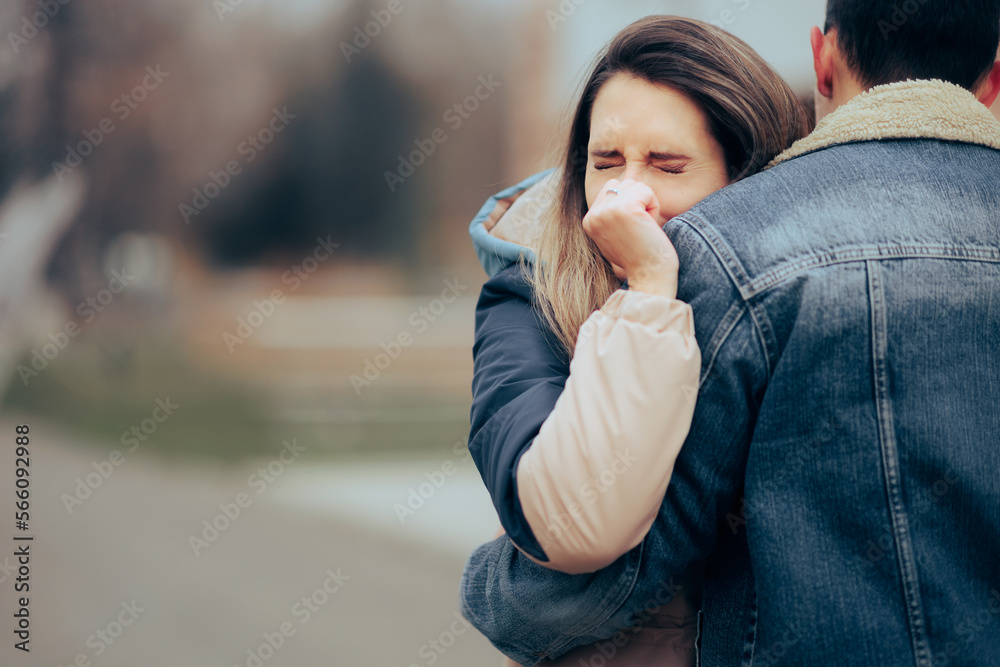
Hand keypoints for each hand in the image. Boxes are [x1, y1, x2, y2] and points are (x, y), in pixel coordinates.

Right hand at [582, 179, 678, 297]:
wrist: (648, 277)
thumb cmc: (638, 258)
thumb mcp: (614, 234)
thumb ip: (609, 213)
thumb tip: (617, 186)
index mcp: (589, 220)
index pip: (611, 187)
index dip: (629, 203)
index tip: (631, 230)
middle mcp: (594, 214)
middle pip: (624, 183)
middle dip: (638, 201)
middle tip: (640, 228)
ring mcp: (608, 211)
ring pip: (635, 185)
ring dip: (647, 203)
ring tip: (644, 227)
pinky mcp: (626, 209)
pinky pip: (646, 191)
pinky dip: (654, 206)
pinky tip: (650, 226)